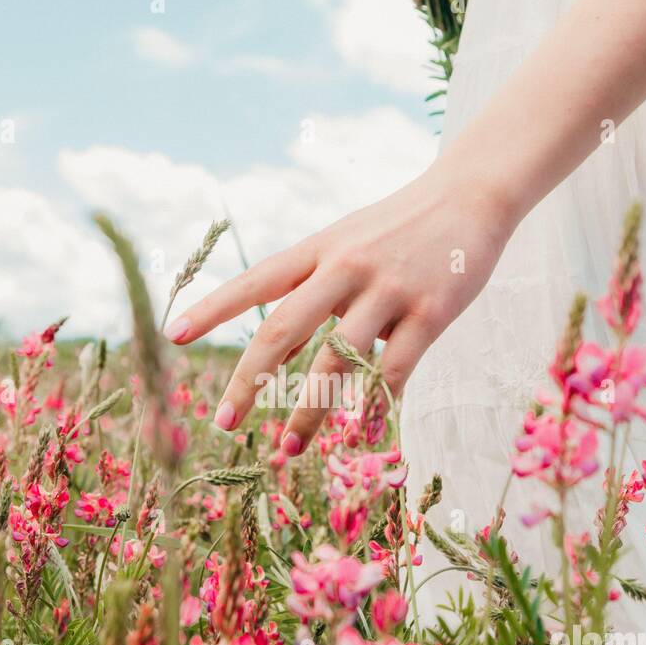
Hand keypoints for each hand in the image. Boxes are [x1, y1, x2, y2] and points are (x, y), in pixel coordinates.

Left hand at [163, 161, 514, 455]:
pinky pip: (395, 371)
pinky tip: (357, 437)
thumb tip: (272, 361)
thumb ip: (312, 298)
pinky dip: (372, 408)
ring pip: (337, 361)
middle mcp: (345, 266)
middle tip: (221, 422)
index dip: (214, 308)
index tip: (174, 335)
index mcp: (318, 249)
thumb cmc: (399, 231)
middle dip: (249, 380)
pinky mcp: (431, 311)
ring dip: (308, 411)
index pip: (256, 281)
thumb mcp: (346, 248)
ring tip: (289, 448)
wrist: (471, 195)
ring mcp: (388, 288)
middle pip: (284, 328)